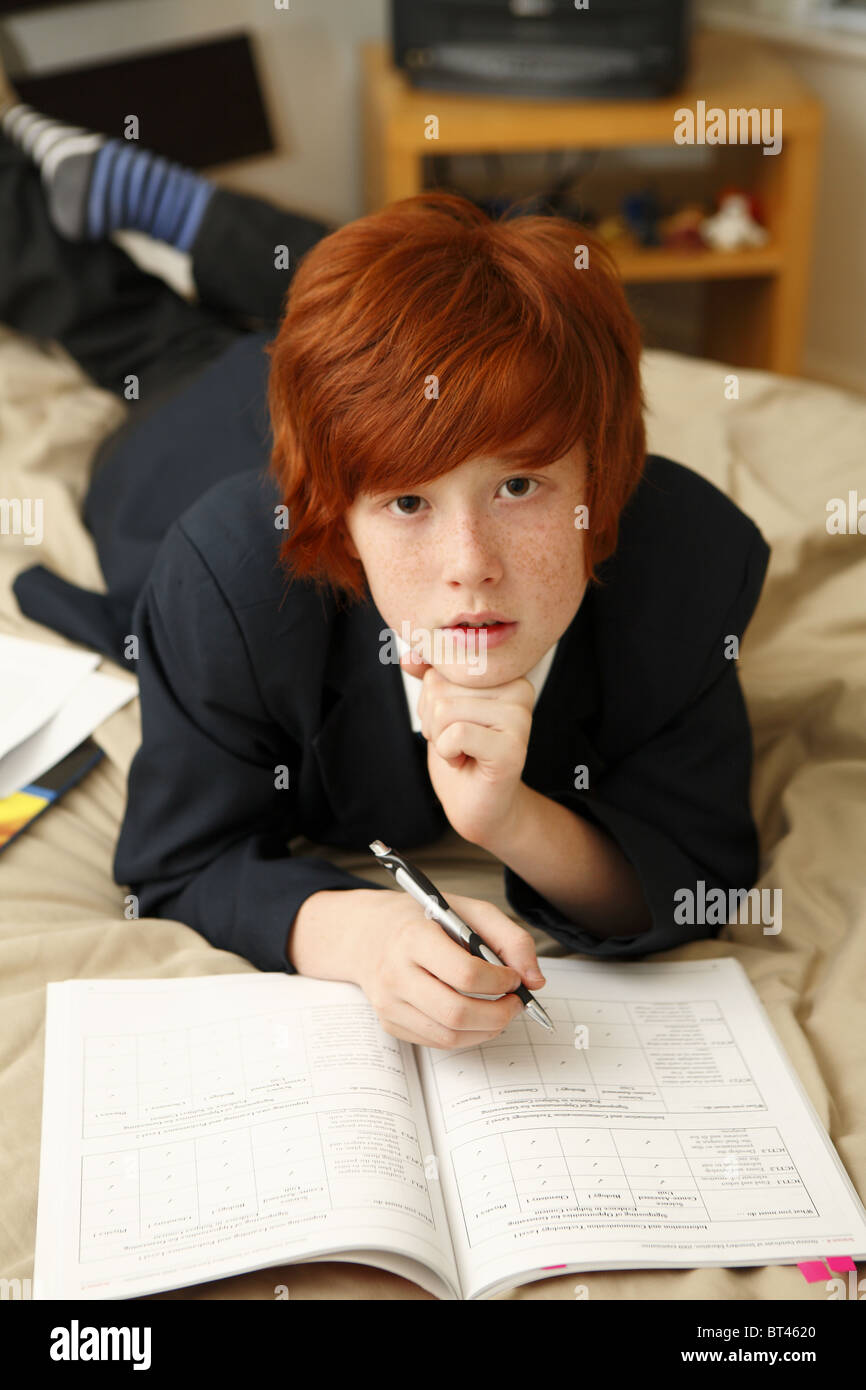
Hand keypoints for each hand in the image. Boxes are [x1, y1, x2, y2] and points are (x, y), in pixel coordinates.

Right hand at [351, 889, 546, 1049]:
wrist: (367, 933)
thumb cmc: (424, 920)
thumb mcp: (470, 911)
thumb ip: (511, 939)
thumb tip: (535, 980)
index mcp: (414, 938)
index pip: (466, 973)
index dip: (500, 981)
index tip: (514, 977)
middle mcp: (395, 973)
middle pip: (457, 1013)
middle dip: (499, 1014)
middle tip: (516, 1002)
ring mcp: (389, 1003)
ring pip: (449, 1036)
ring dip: (486, 1029)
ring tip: (500, 1011)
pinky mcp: (390, 1023)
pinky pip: (437, 1042)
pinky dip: (466, 1035)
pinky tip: (475, 1016)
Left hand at [400, 649, 533, 847]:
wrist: (478, 803)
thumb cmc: (462, 754)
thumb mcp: (439, 708)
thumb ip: (429, 677)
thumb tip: (408, 658)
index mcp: (504, 672)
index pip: (442, 666)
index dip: (431, 698)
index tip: (452, 720)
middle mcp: (518, 687)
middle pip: (440, 687)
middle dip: (433, 721)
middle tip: (457, 741)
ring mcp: (519, 717)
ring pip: (444, 709)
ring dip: (440, 739)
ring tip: (462, 751)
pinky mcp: (512, 748)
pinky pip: (456, 734)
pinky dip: (447, 753)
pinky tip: (465, 761)